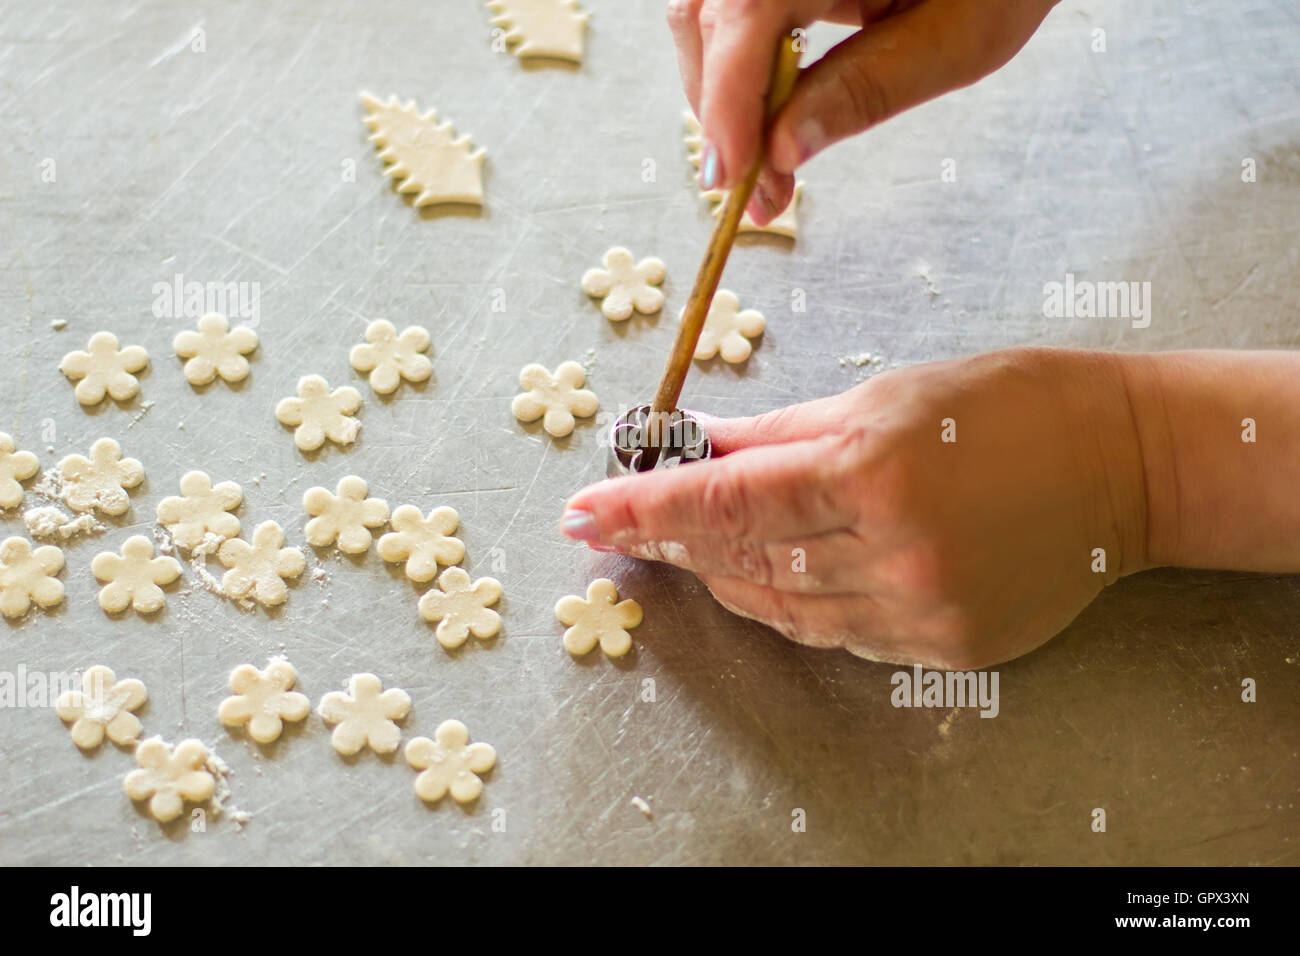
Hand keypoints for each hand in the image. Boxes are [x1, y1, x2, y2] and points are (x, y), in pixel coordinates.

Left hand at [560, 348, 1149, 667]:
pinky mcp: (945, 646)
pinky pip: (836, 635)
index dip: (643, 510)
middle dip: (671, 542)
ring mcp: (921, 611)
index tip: (584, 513)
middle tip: (617, 524)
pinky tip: (756, 577)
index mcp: (871, 473)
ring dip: (720, 576)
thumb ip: (778, 434)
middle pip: (743, 561)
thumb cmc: (1005, 403)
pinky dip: (787, 605)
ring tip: (679, 548)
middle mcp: (892, 554)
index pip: (723, 504)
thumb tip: (699, 449)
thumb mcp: (882, 395)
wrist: (1125, 464)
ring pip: (782, 608)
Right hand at [669, 0, 1058, 223]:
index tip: (733, 177)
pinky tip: (767, 118)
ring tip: (764, 167)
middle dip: (722, 113)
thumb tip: (782, 152)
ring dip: (723, 96)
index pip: (746, 13)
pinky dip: (738, 70)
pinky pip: (731, 13)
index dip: (727, 100)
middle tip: (759, 193)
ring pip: (706, 16)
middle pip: (708, 16)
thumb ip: (865, 90)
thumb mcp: (953, 40)